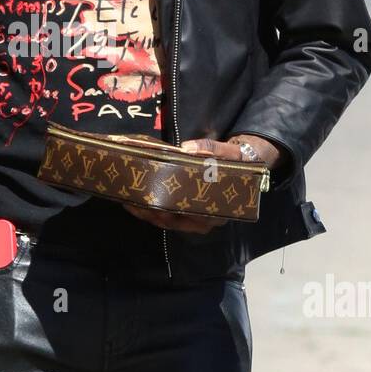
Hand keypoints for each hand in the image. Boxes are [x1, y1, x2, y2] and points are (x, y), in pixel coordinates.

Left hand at [121, 134, 273, 233]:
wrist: (242, 161)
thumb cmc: (235, 159)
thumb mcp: (229, 152)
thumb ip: (210, 149)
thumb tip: (186, 148)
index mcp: (217, 209)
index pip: (187, 216)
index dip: (165, 212)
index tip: (148, 203)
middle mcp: (206, 219)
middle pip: (173, 222)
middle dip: (150, 214)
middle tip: (131, 202)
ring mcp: (195, 218)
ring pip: (167, 222)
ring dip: (147, 214)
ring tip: (128, 201)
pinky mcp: (187, 213)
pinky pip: (167, 217)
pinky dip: (152, 211)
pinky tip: (136, 202)